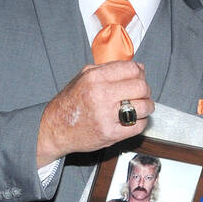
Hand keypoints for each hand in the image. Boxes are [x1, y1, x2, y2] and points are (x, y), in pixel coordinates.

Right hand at [37, 61, 151, 165]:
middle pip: (141, 87)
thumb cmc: (70, 102)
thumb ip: (110, 69)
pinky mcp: (111, 134)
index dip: (139, 73)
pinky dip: (141, 121)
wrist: (55, 129)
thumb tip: (139, 67)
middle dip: (145, 90)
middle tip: (141, 93)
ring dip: (147, 106)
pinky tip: (133, 119)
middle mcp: (101, 95)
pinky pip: (138, 126)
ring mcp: (106, 116)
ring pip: (144, 107)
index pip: (132, 69)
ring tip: (140, 107)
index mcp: (94, 78)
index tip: (138, 78)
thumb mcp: (84, 77)